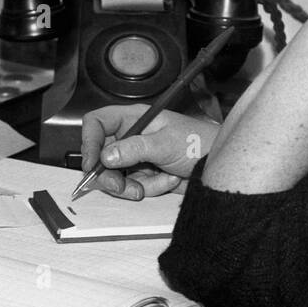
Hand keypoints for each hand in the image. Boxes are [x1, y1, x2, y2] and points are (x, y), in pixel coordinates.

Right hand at [80, 105, 220, 199]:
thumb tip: (105, 156)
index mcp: (134, 118)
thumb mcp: (165, 144)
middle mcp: (132, 136)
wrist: (218, 166)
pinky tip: (169, 181)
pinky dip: (150, 188)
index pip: (97, 123)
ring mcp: (137, 157)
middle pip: (101, 156)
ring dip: (134, 185)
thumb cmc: (198, 143)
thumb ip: (134, 149)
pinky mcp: (145, 175)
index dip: (89, 141)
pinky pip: (133, 186)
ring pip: (116, 176)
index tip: (90, 163)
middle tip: (120, 187)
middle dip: (110, 175)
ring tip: (159, 181)